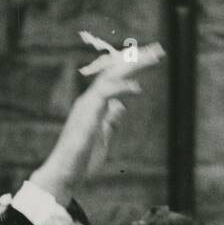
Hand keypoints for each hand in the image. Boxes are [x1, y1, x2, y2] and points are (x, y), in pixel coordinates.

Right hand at [30, 40, 164, 201]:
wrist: (66, 174)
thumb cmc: (82, 159)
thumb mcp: (103, 136)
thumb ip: (111, 120)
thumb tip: (120, 106)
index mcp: (94, 104)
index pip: (115, 78)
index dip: (132, 67)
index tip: (152, 58)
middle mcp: (90, 100)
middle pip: (114, 72)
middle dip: (136, 60)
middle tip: (157, 51)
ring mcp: (87, 106)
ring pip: (110, 77)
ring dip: (131, 67)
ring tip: (151, 60)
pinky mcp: (87, 115)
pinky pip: (104, 95)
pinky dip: (121, 89)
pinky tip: (137, 88)